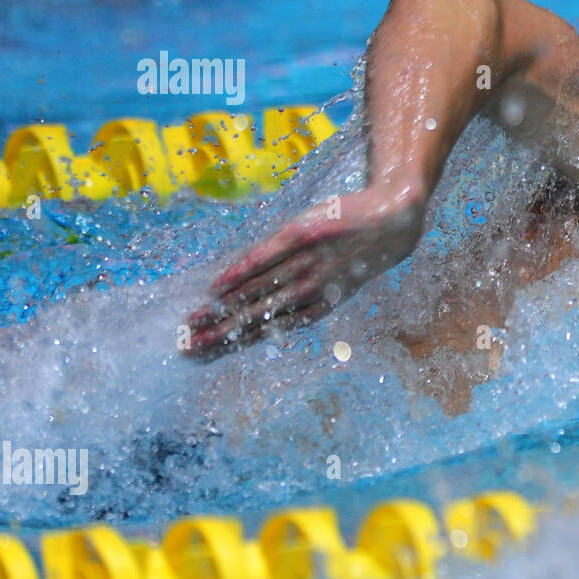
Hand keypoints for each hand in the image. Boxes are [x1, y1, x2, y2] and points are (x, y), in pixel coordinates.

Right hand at [183, 187, 425, 358]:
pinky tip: (217, 287)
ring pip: (257, 291)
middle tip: (187, 347)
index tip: (205, 356)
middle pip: (257, 317)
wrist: (392, 221)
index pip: (269, 329)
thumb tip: (264, 310)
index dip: (236, 344)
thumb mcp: (335, 282)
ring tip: (192, 321)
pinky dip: (241, 272)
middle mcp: (311, 290)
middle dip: (221, 334)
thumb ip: (301, 296)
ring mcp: (307, 263)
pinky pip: (266, 257)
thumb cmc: (356, 253)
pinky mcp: (303, 235)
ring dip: (222, 309)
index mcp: (318, 306)